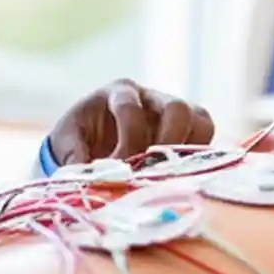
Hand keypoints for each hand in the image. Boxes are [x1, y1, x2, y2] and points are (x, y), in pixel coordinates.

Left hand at [48, 78, 214, 165]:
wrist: (89, 139)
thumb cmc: (78, 137)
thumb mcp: (66, 141)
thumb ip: (74, 157)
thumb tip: (88, 179)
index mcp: (119, 92)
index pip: (132, 109)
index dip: (128, 141)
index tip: (118, 171)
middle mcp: (151, 97)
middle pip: (176, 108)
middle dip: (167, 142)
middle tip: (152, 173)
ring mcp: (173, 114)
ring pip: (200, 121)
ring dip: (189, 152)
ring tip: (168, 178)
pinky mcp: (188, 132)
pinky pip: (206, 142)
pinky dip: (197, 162)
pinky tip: (177, 181)